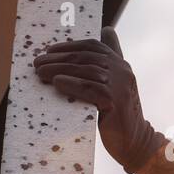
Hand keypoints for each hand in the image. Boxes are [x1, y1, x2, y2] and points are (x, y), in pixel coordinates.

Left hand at [31, 26, 167, 173]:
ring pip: (84, 72)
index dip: (70, 45)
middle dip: (58, 59)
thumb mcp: (114, 85)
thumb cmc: (118, 115)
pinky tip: (56, 82)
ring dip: (59, 69)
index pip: (93, 46)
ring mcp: (120, 85)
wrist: (135, 142)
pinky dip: (71, 84)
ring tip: (40, 72)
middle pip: (85, 58)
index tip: (49, 50)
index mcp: (120, 64)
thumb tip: (106, 31)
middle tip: (38, 63)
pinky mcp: (115, 101)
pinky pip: (89, 88)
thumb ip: (109, 63)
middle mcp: (122, 71)